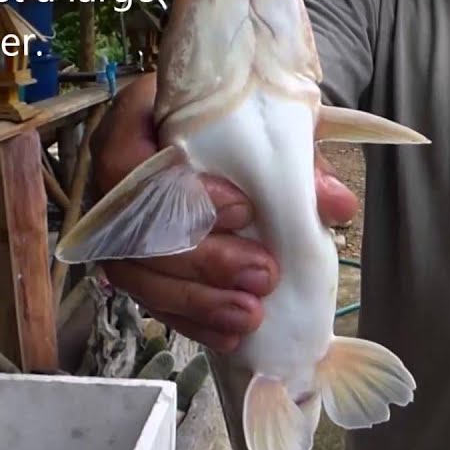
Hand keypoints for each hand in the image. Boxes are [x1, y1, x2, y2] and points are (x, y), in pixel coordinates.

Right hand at [88, 73, 359, 352]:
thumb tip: (335, 205)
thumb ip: (300, 158)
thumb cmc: (244, 114)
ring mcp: (117, 220)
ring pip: (135, 272)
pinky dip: (190, 318)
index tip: (245, 209)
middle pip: (134, 229)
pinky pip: (149, 297)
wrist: (232, 123)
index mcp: (136, 116)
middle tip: (263, 275)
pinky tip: (229, 334)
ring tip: (249, 315)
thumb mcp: (273, 118)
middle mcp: (114, 171)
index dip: (181, 196)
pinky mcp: (135, 259)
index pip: (129, 162)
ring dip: (195, 300)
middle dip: (202, 260)